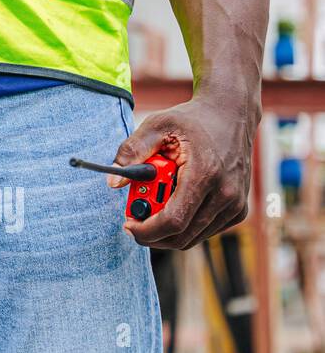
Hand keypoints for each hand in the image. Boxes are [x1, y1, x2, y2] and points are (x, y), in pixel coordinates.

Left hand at [112, 95, 256, 249]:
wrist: (231, 115)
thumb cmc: (192, 120)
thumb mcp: (157, 125)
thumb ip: (132, 151)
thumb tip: (112, 182)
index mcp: (206, 173)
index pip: (173, 220)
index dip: (147, 230)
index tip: (128, 226)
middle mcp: (226, 194)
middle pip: (182, 235)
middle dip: (152, 233)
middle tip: (133, 219)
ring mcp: (235, 204)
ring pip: (192, 237)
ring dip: (166, 228)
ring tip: (152, 202)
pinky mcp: (239, 210)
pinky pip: (204, 230)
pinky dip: (184, 225)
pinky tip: (172, 202)